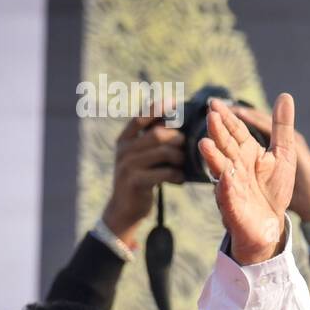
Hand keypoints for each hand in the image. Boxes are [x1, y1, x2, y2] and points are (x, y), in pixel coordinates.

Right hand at [101, 104, 185, 246]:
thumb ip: (152, 141)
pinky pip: (164, 172)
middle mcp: (124, 149)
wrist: (125, 209)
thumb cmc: (141, 179)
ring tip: (181, 165)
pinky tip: (179, 179)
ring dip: (179, 158)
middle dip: (178, 139)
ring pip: (164, 152)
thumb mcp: (141, 158)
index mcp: (125, 139)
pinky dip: (177, 175)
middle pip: (159, 134)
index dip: (158, 108)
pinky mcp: (135, 181)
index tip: (175, 100)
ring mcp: (128, 165)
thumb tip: (178, 123)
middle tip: (185, 148)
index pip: (141, 117)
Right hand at [200, 95, 297, 264]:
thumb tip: (285, 96)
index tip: (216, 102)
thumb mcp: (283, 154)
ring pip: (221, 169)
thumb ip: (281, 127)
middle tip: (211, 115)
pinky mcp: (234, 206)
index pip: (236, 131)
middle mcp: (236, 166)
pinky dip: (226, 187)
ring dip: (213, 157)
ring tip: (205, 144)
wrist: (270, 223)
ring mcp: (232, 185)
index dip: (227, 118)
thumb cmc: (273, 188)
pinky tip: (226, 177)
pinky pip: (228, 196)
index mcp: (247, 152)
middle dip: (218, 132)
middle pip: (226, 146)